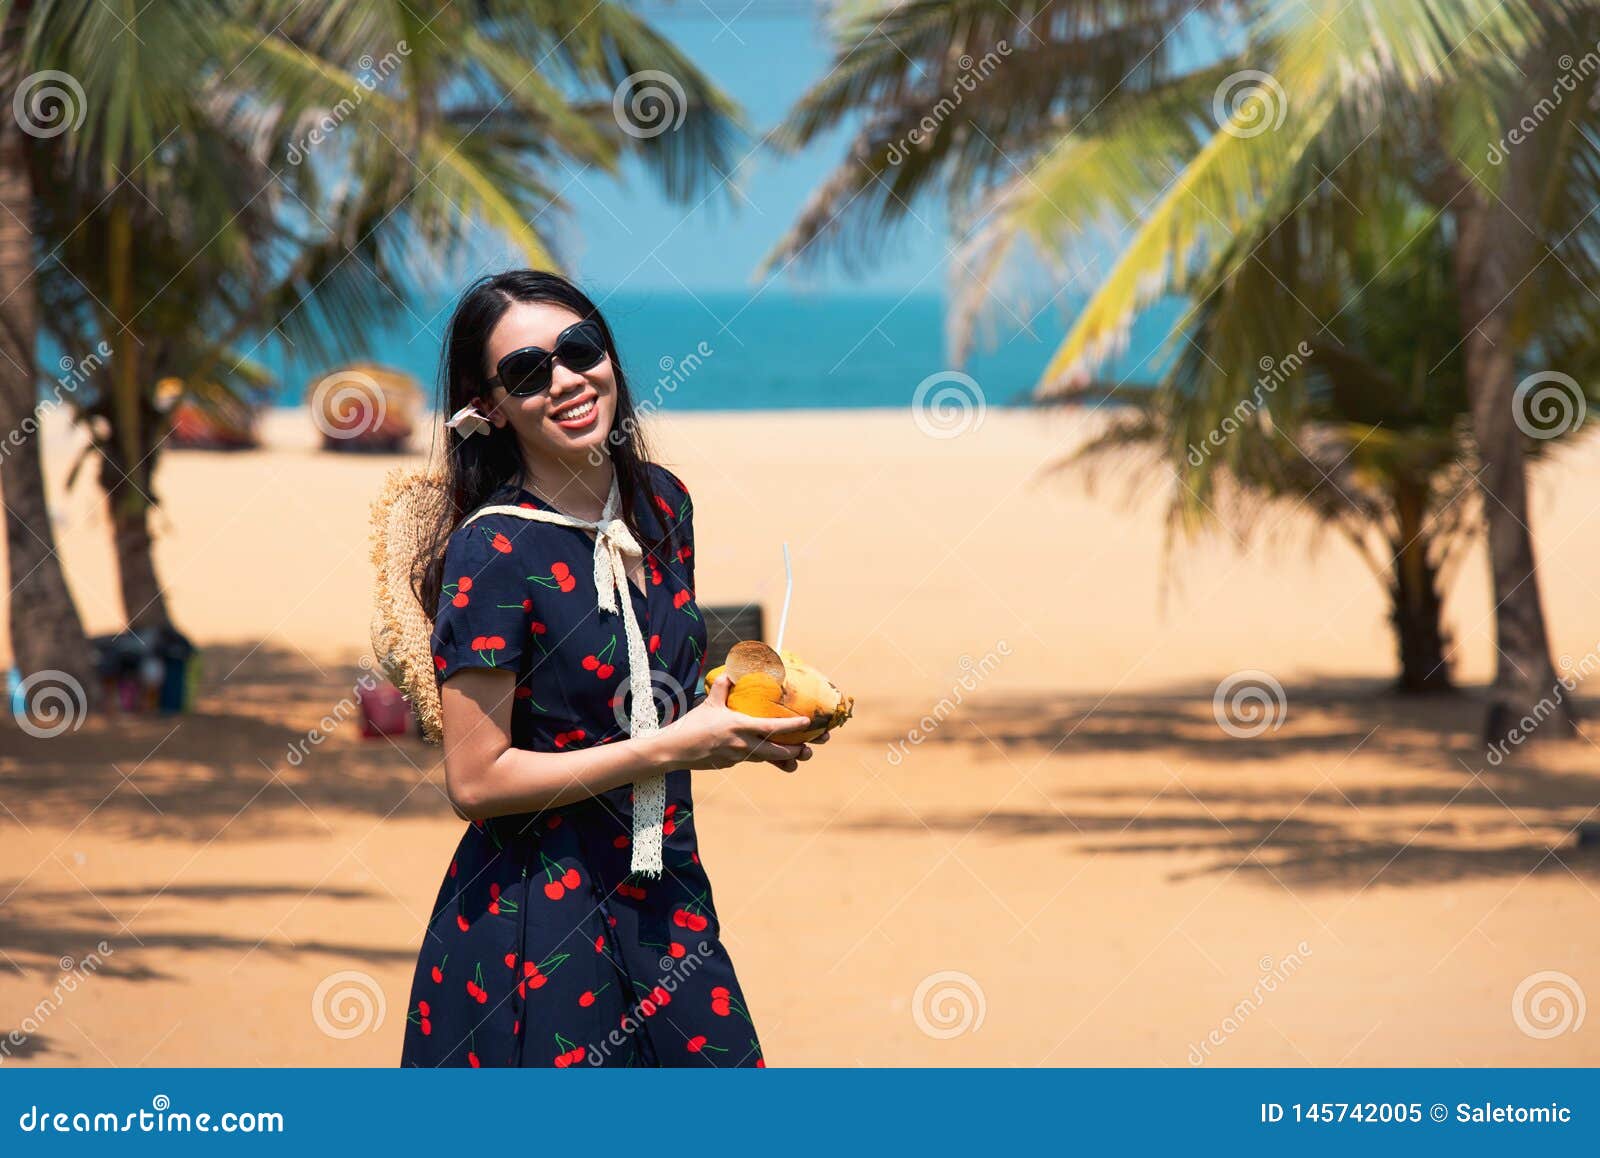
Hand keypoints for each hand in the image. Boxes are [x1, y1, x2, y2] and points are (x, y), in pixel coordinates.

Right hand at [656, 675, 819, 771]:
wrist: (674, 751)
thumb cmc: (692, 725)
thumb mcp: (708, 704)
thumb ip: (722, 688)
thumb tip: (729, 672)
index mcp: (739, 727)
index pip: (772, 728)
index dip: (792, 726)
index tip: (807, 722)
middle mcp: (742, 745)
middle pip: (777, 752)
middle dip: (795, 751)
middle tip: (809, 747)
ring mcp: (737, 757)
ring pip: (766, 758)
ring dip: (782, 758)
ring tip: (796, 755)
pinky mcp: (731, 764)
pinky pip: (751, 759)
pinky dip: (763, 757)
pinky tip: (767, 752)